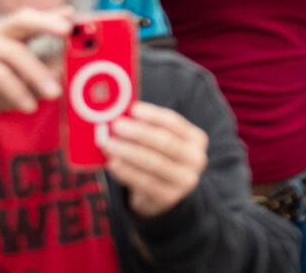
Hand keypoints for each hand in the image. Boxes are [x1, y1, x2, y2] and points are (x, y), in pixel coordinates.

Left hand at [103, 100, 211, 219]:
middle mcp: (196, 159)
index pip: (174, 122)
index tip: (132, 108)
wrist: (164, 196)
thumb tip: (122, 114)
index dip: (152, 115)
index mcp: (197, 139)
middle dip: (138, 132)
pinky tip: (112, 163)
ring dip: (127, 151)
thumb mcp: (160, 143)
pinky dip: (126, 171)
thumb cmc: (158, 159)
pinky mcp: (169, 197)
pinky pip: (145, 182)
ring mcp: (185, 180)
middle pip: (165, 142)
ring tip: (108, 144)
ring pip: (154, 162)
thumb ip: (147, 128)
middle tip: (116, 125)